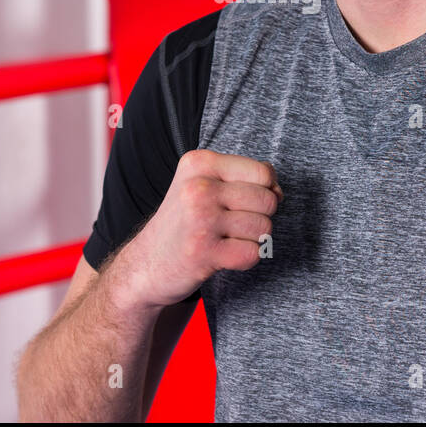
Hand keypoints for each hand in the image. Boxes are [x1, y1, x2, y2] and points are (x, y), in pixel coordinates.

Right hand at [114, 148, 282, 309]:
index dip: (264, 191)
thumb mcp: (204, 184)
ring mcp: (200, 220)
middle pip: (268, 200)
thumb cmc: (184, 222)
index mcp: (199, 163)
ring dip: (251, 239)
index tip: (239, 202)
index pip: (264, 172)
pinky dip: (244, 259)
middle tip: (229, 225)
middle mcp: (198, 187)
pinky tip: (222, 256)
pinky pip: (253, 253)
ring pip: (264, 228)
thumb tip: (279, 192)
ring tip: (224, 239)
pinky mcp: (204, 252)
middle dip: (258, 217)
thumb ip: (245, 179)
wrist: (146, 264)